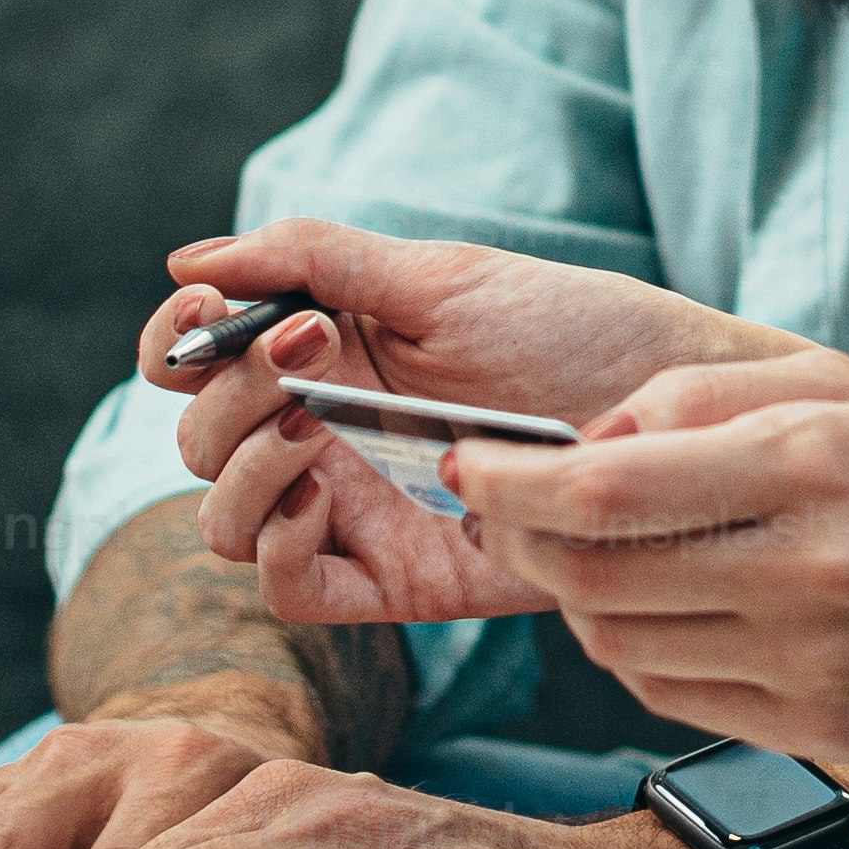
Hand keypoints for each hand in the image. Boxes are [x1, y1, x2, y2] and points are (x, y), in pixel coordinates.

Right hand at [141, 221, 815, 634]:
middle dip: (225, 394)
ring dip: (242, 469)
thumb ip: (314, 258)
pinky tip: (324, 494)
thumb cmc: (573, 326)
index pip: (191, 356)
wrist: (674, 409)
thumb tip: (188, 259)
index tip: (210, 310)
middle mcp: (322, 432)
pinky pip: (291, 589)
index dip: (174, 337)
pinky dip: (279, 545)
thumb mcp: (442, 275)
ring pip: (224, 521)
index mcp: (321, 350)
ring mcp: (354, 509)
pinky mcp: (395, 579)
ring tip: (313, 425)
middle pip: (196, 439)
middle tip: (305, 354)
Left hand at [451, 358, 848, 768]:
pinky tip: (661, 614)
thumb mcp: (837, 389)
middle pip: (593, 575)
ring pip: (620, 646)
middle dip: (521, 541)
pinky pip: (673, 699)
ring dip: (577, 600)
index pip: (603, 487)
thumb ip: (699, 399)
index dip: (509, 481)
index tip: (468, 464)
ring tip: (591, 558)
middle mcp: (805, 571)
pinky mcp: (820, 731)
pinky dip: (638, 655)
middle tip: (502, 509)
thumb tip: (579, 440)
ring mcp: (812, 664)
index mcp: (808, 465)